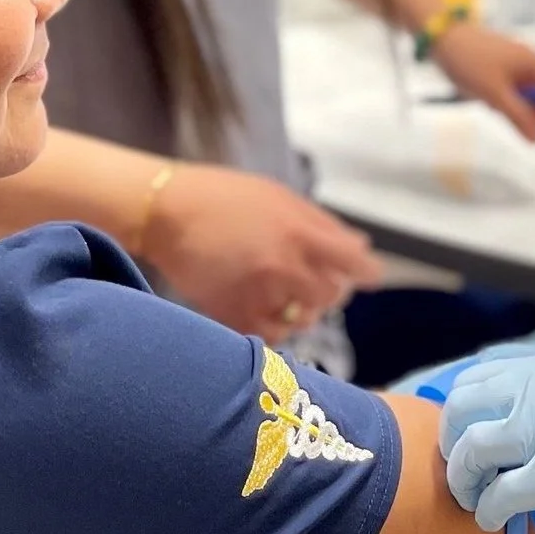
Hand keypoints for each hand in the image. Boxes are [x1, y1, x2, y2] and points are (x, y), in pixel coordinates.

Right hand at [144, 164, 383, 343]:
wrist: (165, 213)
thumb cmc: (225, 198)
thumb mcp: (279, 197)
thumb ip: (322, 224)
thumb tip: (361, 247)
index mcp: (300, 233)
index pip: (355, 264)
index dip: (368, 273)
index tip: (369, 277)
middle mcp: (284, 267)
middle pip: (331, 297)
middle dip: (328, 290)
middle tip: (311, 279)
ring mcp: (259, 295)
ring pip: (303, 320)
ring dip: (301, 310)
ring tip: (282, 292)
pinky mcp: (234, 316)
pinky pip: (272, 336)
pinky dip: (274, 327)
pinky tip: (264, 309)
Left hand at [430, 21, 534, 141]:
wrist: (440, 37)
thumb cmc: (469, 63)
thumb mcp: (495, 95)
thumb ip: (519, 118)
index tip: (529, 123)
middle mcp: (529, 62)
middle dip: (528, 112)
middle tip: (503, 113)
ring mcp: (514, 64)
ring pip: (524, 97)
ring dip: (511, 107)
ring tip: (489, 100)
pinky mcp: (500, 67)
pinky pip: (509, 90)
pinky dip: (500, 98)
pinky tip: (482, 95)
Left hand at [438, 353, 534, 531]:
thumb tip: (522, 427)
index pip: (473, 381)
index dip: (462, 414)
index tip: (470, 441)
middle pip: (459, 412)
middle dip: (454, 447)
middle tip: (469, 475)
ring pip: (468, 452)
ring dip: (465, 483)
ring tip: (479, 502)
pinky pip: (496, 496)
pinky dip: (488, 513)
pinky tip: (499, 522)